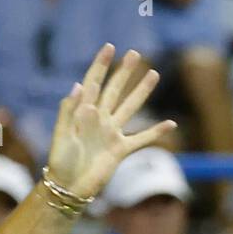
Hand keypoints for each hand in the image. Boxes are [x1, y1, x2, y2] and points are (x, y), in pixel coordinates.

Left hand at [44, 44, 176, 200]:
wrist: (69, 186)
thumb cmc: (61, 160)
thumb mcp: (61, 134)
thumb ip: (70, 111)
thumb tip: (80, 85)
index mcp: (83, 112)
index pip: (94, 83)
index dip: (101, 65)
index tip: (110, 47)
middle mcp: (100, 119)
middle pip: (114, 90)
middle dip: (124, 72)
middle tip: (135, 53)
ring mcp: (112, 134)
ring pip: (130, 107)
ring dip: (142, 91)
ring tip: (154, 74)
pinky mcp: (120, 150)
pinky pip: (142, 139)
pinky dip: (156, 132)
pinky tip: (171, 124)